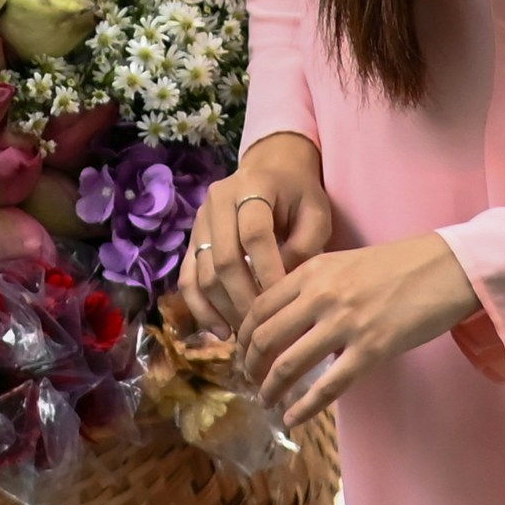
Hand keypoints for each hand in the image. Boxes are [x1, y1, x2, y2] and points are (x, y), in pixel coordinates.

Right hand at [173, 138, 341, 348]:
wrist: (272, 169)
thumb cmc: (300, 194)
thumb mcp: (316, 213)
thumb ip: (305, 246)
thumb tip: (281, 287)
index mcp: (252, 186)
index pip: (255, 234)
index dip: (269, 271)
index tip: (286, 304)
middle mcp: (217, 201)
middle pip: (224, 259)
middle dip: (245, 299)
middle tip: (266, 329)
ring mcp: (199, 221)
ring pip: (203, 273)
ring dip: (224, 308)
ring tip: (248, 334)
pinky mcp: (191, 240)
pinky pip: (187, 278)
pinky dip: (201, 308)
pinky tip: (221, 332)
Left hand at [242, 236, 488, 425]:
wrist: (448, 268)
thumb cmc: (401, 265)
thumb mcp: (345, 262)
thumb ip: (314, 285)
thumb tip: (289, 318)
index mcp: (313, 271)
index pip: (260, 307)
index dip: (243, 336)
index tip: (242, 352)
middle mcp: (321, 295)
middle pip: (266, 338)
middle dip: (250, 365)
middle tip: (248, 380)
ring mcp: (345, 323)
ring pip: (289, 364)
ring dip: (271, 389)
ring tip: (265, 402)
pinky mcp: (371, 349)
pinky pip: (328, 385)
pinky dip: (305, 407)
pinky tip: (292, 418)